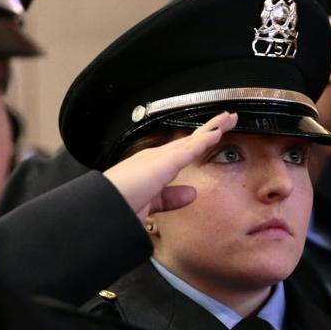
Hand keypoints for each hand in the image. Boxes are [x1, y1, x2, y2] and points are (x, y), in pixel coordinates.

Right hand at [103, 111, 237, 220]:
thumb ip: (170, 198)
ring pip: (192, 140)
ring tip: (230, 118)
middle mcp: (154, 158)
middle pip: (188, 142)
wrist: (101, 212)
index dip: (197, 145)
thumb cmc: (117, 210)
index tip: (211, 137)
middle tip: (227, 119)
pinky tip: (218, 133)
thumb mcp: (149, 206)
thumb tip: (192, 194)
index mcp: (150, 169)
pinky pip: (189, 149)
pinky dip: (205, 140)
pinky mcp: (163, 163)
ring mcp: (158, 159)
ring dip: (212, 128)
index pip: (179, 154)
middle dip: (208, 130)